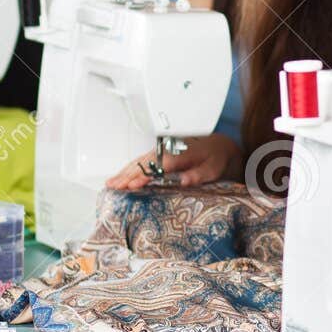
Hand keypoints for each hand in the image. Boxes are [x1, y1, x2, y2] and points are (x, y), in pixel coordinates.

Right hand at [104, 134, 241, 190]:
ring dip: (124, 171)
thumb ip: (198, 175)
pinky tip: (121, 175)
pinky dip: (130, 167)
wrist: (219, 146)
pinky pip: (142, 160)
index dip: (142, 176)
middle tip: (113, 186)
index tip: (132, 184)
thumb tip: (185, 181)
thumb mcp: (212, 168)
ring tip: (111, 183)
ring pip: (139, 161)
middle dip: (127, 174)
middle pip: (142, 163)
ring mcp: (162, 151)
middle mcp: (166, 151)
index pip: (155, 166)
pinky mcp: (160, 153)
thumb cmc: (215, 158)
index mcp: (178, 155)